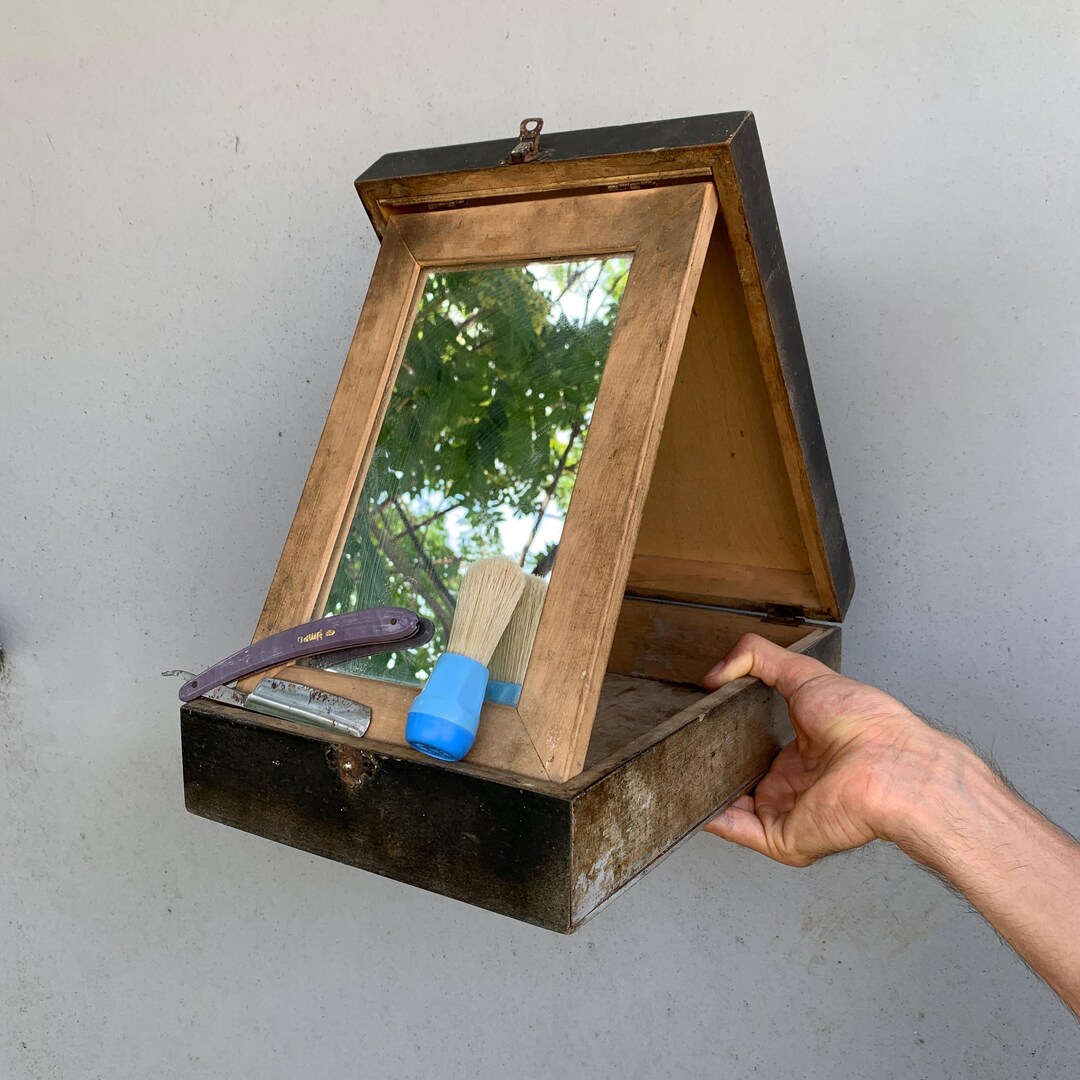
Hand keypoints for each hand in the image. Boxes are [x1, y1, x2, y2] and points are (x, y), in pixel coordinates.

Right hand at [701, 633, 946, 865]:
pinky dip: (713, 821)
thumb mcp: (804, 673)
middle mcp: (797, 784)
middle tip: (684, 750)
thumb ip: (757, 659)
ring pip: (735, 810)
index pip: (759, 748)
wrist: (888, 766)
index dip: (732, 738)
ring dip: (707, 797)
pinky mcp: (783, 838)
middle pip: (744, 782)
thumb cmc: (865, 723)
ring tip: (677, 775)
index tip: (703, 724)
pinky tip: (692, 803)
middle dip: (713, 770)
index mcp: (805, 750)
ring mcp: (788, 812)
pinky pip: (738, 832)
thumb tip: (715, 672)